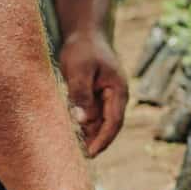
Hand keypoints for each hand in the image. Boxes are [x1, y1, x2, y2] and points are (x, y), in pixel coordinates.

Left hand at [59, 30, 128, 156]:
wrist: (84, 32)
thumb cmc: (83, 48)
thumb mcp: (79, 69)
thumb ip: (81, 94)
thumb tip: (82, 120)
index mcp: (118, 91)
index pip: (114, 122)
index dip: (104, 140)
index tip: (92, 153)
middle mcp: (115, 97)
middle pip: (108, 125)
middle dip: (96, 141)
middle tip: (81, 157)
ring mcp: (106, 97)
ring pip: (99, 122)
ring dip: (89, 135)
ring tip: (74, 148)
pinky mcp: (96, 95)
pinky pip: (92, 114)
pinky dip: (84, 125)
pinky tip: (72, 133)